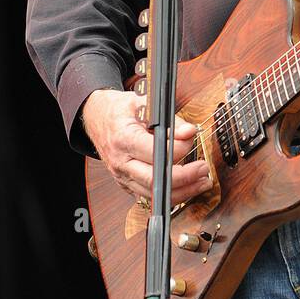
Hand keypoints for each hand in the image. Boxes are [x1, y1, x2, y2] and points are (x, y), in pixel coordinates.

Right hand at [81, 88, 210, 202]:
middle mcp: (121, 162)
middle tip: (203, 170)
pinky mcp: (125, 184)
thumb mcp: (144, 102)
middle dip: (185, 179)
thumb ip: (170, 118)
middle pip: (154, 181)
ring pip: (153, 195)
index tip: (191, 139)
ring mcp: (122, 176)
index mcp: (123, 139)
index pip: (155, 153)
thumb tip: (189, 132)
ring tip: (202, 181)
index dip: (179, 149)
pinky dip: (169, 195)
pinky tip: (186, 187)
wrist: (96, 117)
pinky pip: (149, 197)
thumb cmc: (121, 109)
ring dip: (182, 192)